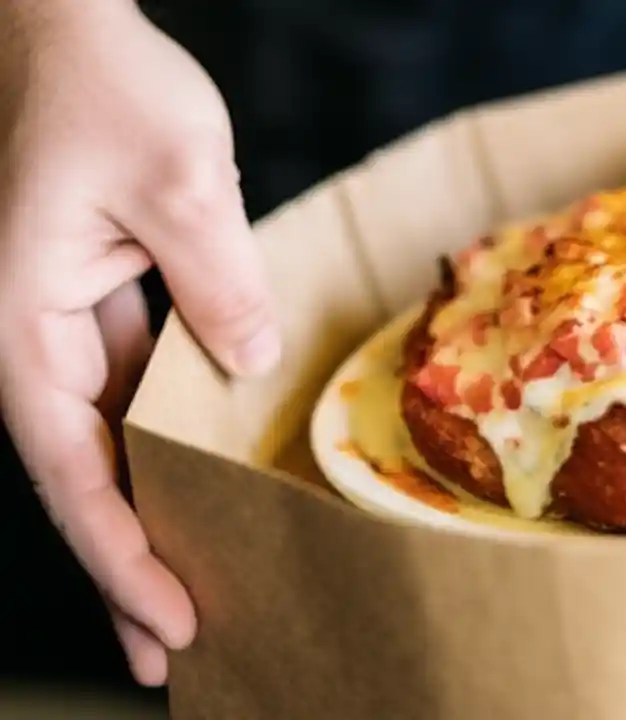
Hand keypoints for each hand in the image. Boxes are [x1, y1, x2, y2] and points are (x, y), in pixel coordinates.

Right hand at [0, 1, 278, 684]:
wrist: (69, 31)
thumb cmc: (106, 88)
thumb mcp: (178, 181)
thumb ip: (215, 280)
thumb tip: (250, 363)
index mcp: (24, 326)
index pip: (69, 470)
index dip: (121, 553)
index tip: (173, 618)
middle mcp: (35, 340)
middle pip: (81, 483)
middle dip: (127, 570)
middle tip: (175, 656)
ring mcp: (69, 328)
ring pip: (106, 451)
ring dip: (146, 522)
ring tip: (188, 598)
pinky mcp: (108, 308)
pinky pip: (135, 401)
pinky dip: (163, 455)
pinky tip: (195, 491)